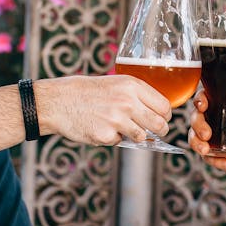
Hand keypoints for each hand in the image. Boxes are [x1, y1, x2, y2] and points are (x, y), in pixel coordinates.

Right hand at [35, 75, 170, 145]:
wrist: (60, 101)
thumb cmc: (90, 92)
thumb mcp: (117, 84)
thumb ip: (138, 96)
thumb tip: (160, 114)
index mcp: (132, 86)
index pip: (165, 106)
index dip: (166, 115)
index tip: (162, 118)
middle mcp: (127, 102)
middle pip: (160, 124)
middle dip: (160, 131)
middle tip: (154, 132)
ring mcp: (117, 120)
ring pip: (142, 137)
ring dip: (135, 136)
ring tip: (120, 126)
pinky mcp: (106, 135)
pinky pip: (120, 142)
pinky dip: (114, 138)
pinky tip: (101, 127)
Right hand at [188, 89, 225, 184]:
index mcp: (224, 108)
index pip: (206, 98)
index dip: (199, 100)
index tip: (203, 105)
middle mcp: (214, 122)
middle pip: (195, 117)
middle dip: (197, 124)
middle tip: (206, 134)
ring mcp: (211, 140)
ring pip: (193, 137)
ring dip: (195, 142)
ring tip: (206, 150)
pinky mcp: (212, 156)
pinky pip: (205, 157)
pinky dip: (213, 160)